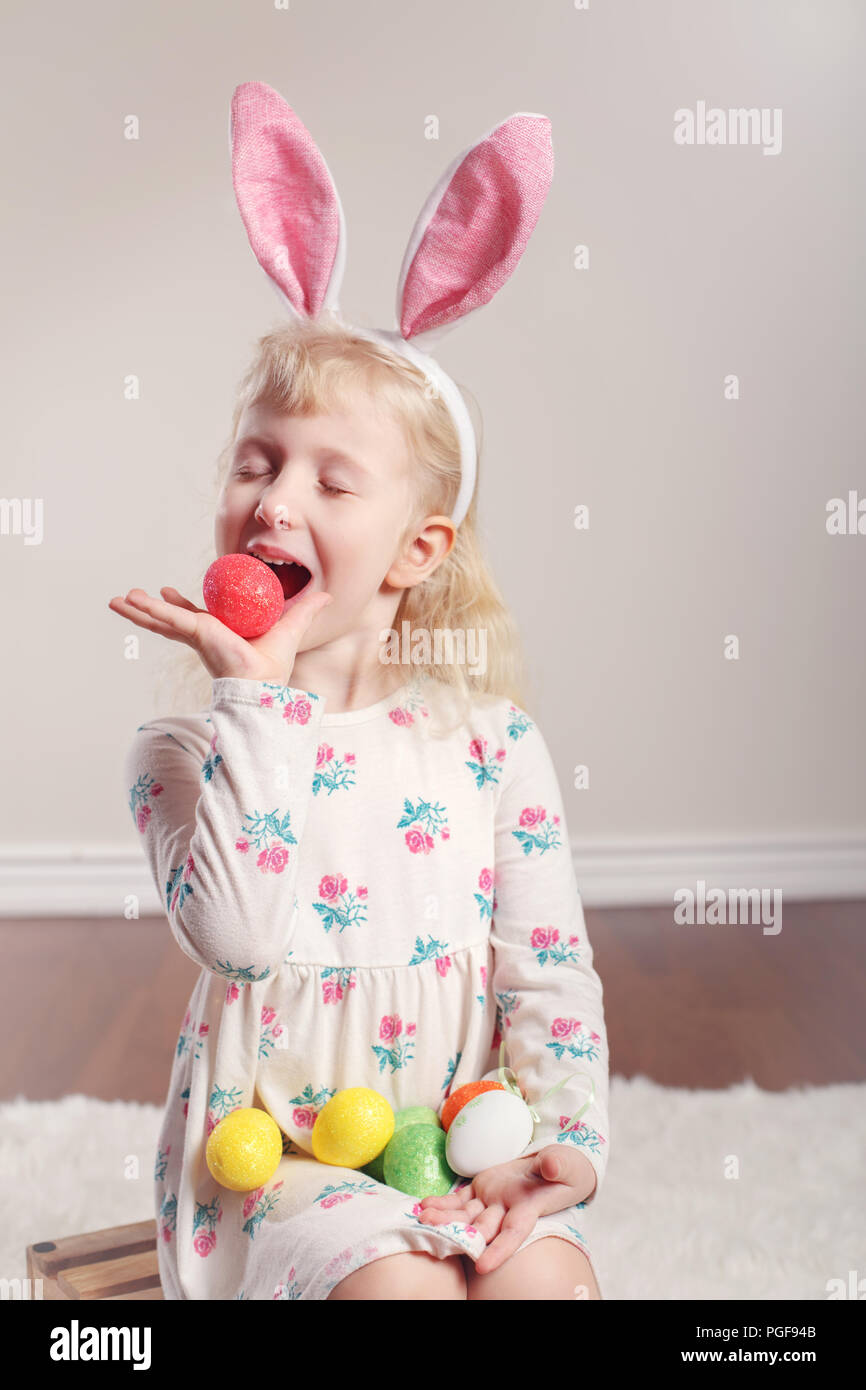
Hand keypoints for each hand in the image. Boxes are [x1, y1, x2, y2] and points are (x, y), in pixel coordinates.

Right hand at [107, 584, 332, 684]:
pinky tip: (129, 603)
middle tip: (131, 597)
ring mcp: (197, 635)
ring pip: (163, 618)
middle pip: (171, 617)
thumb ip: (306, 609)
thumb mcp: (292, 625)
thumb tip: (326, 594)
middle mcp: (205, 635)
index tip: (171, 593)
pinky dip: (149, 610)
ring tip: (116, 600)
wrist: (265, 683)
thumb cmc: (276, 663)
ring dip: (139, 609)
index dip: (182, 605)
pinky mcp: (196, 634)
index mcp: (220, 633)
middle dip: (150, 608)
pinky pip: (169, 618)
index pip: (196, 617)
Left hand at [417, 1146, 596, 1274]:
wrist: (557, 1165)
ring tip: (423, 1216)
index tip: (482, 1265)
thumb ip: (558, 1166)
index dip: (499, 1250)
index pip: (513, 1233)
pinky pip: (461, 1199)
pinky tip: (426, 1204)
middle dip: (458, 1232)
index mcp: (529, 1209)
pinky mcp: (482, 1189)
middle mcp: (507, 1211)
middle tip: (433, 1231)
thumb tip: (551, 1165)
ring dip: (445, 1218)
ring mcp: (492, 1201)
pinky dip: (444, 1202)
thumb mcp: (567, 1166)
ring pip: (466, 1215)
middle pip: (481, 1227)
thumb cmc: (567, 1168)